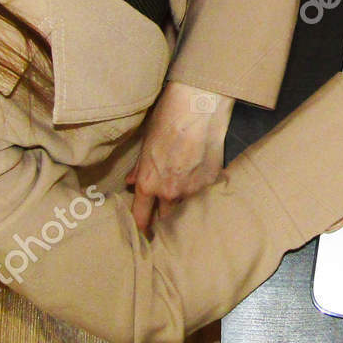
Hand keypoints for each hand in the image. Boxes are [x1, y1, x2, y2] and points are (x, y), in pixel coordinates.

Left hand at [126, 81, 234, 236]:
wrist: (198, 108)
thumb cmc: (168, 119)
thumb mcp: (146, 143)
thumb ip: (139, 167)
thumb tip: (131, 180)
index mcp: (148, 183)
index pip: (141, 217)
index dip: (141, 227)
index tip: (142, 233)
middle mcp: (169, 192)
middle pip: (165, 217)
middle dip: (164, 215)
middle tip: (166, 210)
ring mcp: (192, 189)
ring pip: (186, 205)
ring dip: (183, 199)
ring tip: (186, 184)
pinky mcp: (211, 182)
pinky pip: (203, 191)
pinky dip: (200, 185)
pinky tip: (200, 168)